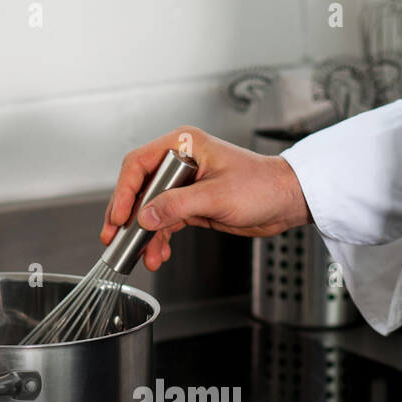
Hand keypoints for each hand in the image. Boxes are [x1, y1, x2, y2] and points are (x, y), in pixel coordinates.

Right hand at [100, 126, 312, 270]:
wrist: (286, 201)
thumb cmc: (261, 186)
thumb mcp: (216, 196)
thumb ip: (178, 205)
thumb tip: (146, 216)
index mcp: (183, 145)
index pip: (139, 164)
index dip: (125, 191)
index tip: (120, 216)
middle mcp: (180, 162)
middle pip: (139, 188)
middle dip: (128, 217)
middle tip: (115, 238)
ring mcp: (184, 185)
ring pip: (151, 209)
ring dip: (145, 235)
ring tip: (144, 256)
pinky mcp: (191, 204)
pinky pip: (166, 221)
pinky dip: (160, 239)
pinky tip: (158, 253)